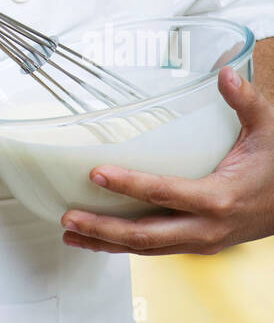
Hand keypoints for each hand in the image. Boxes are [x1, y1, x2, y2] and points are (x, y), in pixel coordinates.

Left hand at [60, 66, 273, 253]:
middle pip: (145, 236)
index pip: (164, 193)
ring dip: (106, 242)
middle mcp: (205, 228)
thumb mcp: (268, 130)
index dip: (128, 184)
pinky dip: (124, 246)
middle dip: (103, 229)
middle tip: (68, 218)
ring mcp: (200, 241)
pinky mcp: (197, 245)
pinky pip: (156, 249)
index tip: (96, 173)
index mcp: (218, 198)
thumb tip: (225, 73)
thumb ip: (246, 101)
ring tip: (71, 233)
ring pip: (146, 249)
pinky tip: (100, 238)